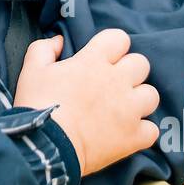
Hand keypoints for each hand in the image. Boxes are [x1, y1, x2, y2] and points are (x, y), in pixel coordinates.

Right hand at [14, 29, 159, 176]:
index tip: (103, 58)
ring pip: (151, 95)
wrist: (45, 146)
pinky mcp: (133, 136)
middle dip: (129, 71)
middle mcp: (117, 81)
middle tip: (112, 84)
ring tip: (123, 109)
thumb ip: (44, 48)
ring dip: (139, 101)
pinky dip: (141, 132)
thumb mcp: (32, 70)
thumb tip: (58, 40)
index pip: (120, 38)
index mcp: (94, 61)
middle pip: (141, 64)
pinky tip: (127, 134)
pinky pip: (151, 130)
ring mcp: (129, 109)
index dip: (113, 46)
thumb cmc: (37, 104)